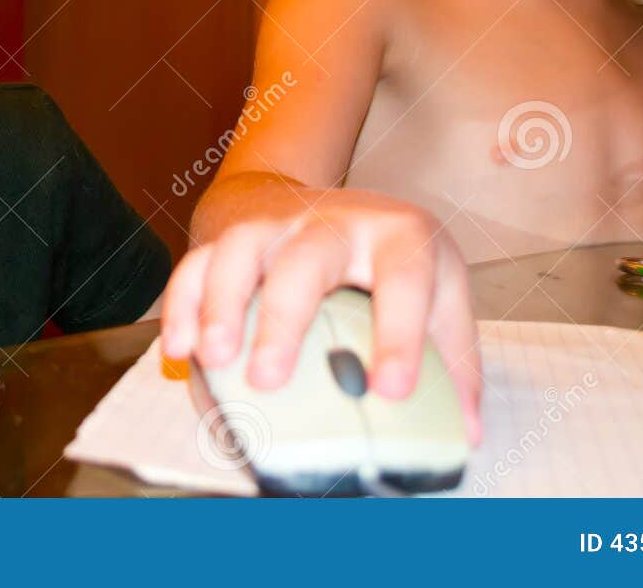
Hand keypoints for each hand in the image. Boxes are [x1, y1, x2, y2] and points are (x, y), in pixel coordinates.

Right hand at [160, 192, 481, 444]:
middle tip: (270, 378)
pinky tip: (180, 349)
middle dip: (285, 317)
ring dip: (221, 304)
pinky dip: (182, 305)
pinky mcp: (230, 235)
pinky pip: (196, 262)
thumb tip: (462, 435)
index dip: (400, 334)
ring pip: (241, 250)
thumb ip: (454, 364)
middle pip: (308, 258)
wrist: (326, 207)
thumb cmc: (389, 265)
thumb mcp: (439, 296)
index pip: (405, 280)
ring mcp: (276, 225)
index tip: (389, 390)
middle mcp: (335, 224)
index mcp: (400, 238)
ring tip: (214, 359)